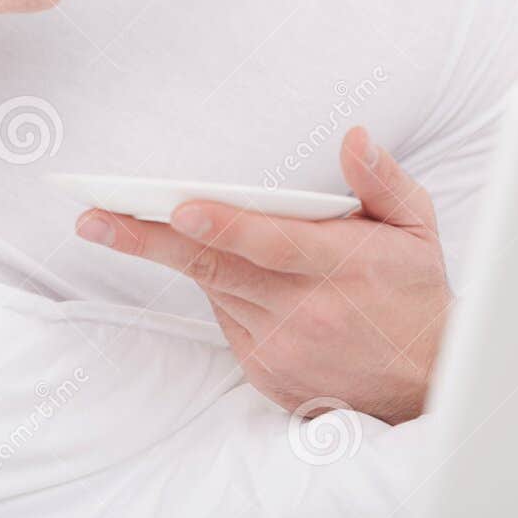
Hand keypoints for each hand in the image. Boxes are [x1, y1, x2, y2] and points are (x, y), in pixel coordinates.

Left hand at [75, 128, 451, 424]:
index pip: (270, 242)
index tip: (179, 206)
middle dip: (147, 239)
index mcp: (340, 265)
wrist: (426, 381)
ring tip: (138, 222)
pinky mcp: (265, 371)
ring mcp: (281, 346)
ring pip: (214, 290)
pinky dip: (221, 291)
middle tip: (91, 217)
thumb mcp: (415, 226)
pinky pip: (226, 319)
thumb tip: (353, 137)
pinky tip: (233, 274)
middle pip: (215, 267)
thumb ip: (382, 180)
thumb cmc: (414, 288)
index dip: (223, 225)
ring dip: (186, 257)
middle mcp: (304, 310)